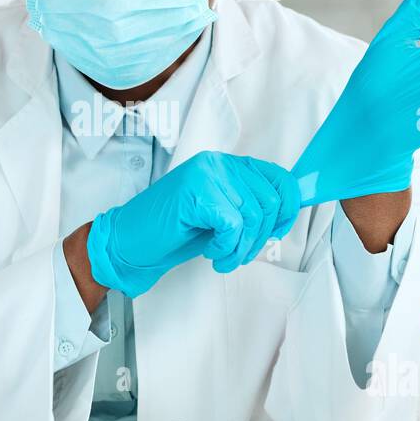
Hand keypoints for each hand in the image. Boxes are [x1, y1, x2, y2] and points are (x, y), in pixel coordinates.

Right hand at [87, 151, 300, 296]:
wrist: (130, 241)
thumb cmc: (175, 231)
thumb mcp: (221, 215)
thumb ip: (250, 208)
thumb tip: (287, 213)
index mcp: (227, 165)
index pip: (280, 179)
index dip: (288, 210)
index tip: (275, 232)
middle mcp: (218, 163)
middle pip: (270, 202)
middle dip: (259, 239)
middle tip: (237, 254)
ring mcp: (205, 174)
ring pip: (252, 216)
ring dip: (241, 248)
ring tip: (223, 257)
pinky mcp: (195, 192)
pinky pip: (233, 224)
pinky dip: (226, 247)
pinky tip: (210, 252)